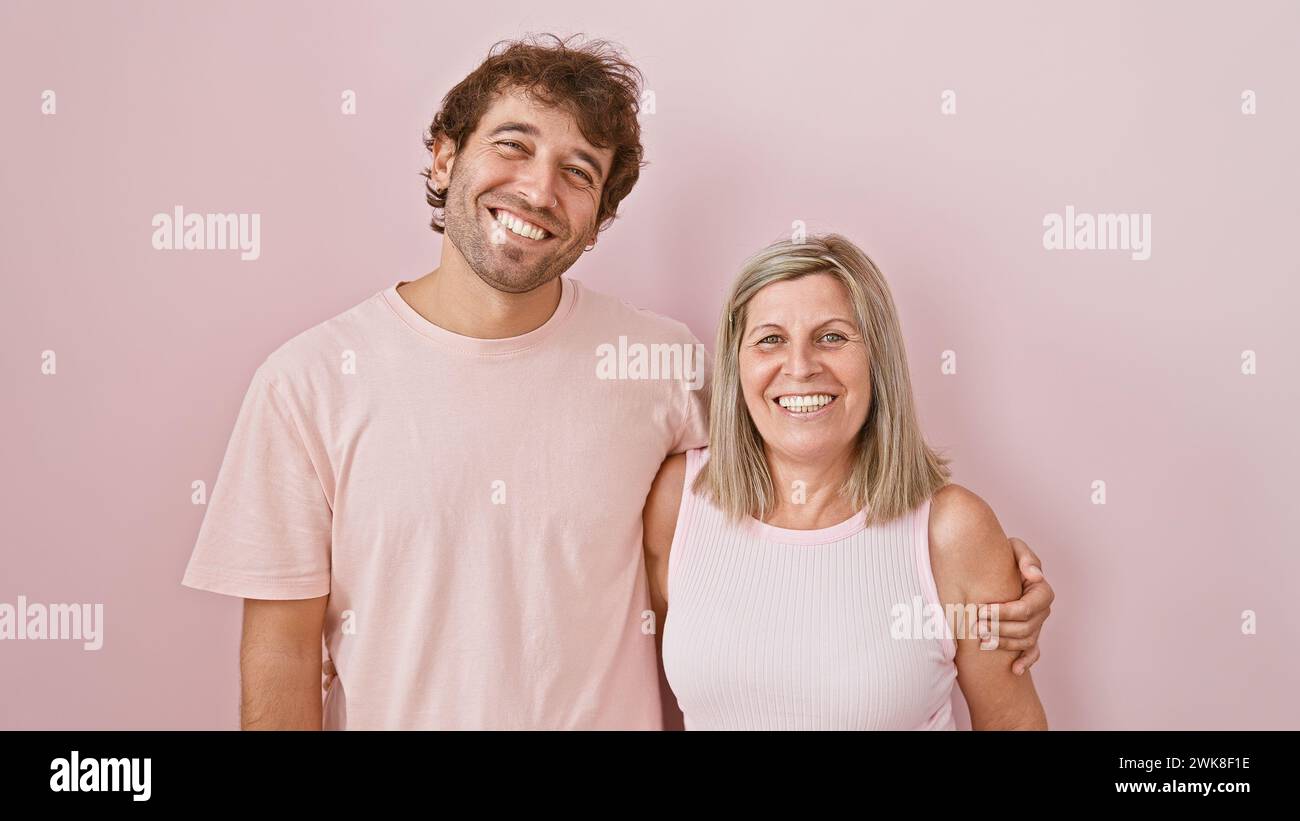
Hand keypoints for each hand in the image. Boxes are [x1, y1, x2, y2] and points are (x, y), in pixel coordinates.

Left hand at [978, 537, 1052, 674]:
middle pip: (1025, 628)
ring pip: (1025, 641)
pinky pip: (1033, 652)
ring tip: (982, 641)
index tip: (981, 610)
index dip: (1004, 613)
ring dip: (1004, 644)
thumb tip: (1036, 575)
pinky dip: (1026, 661)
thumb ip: (1025, 558)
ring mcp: (1038, 624)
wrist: (997, 565)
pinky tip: (1015, 670)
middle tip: (975, 627)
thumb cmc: (1005, 555)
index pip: (1025, 609)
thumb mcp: (1015, 548)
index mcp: (1042, 591)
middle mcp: (1043, 610)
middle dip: (999, 629)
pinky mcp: (1030, 634)